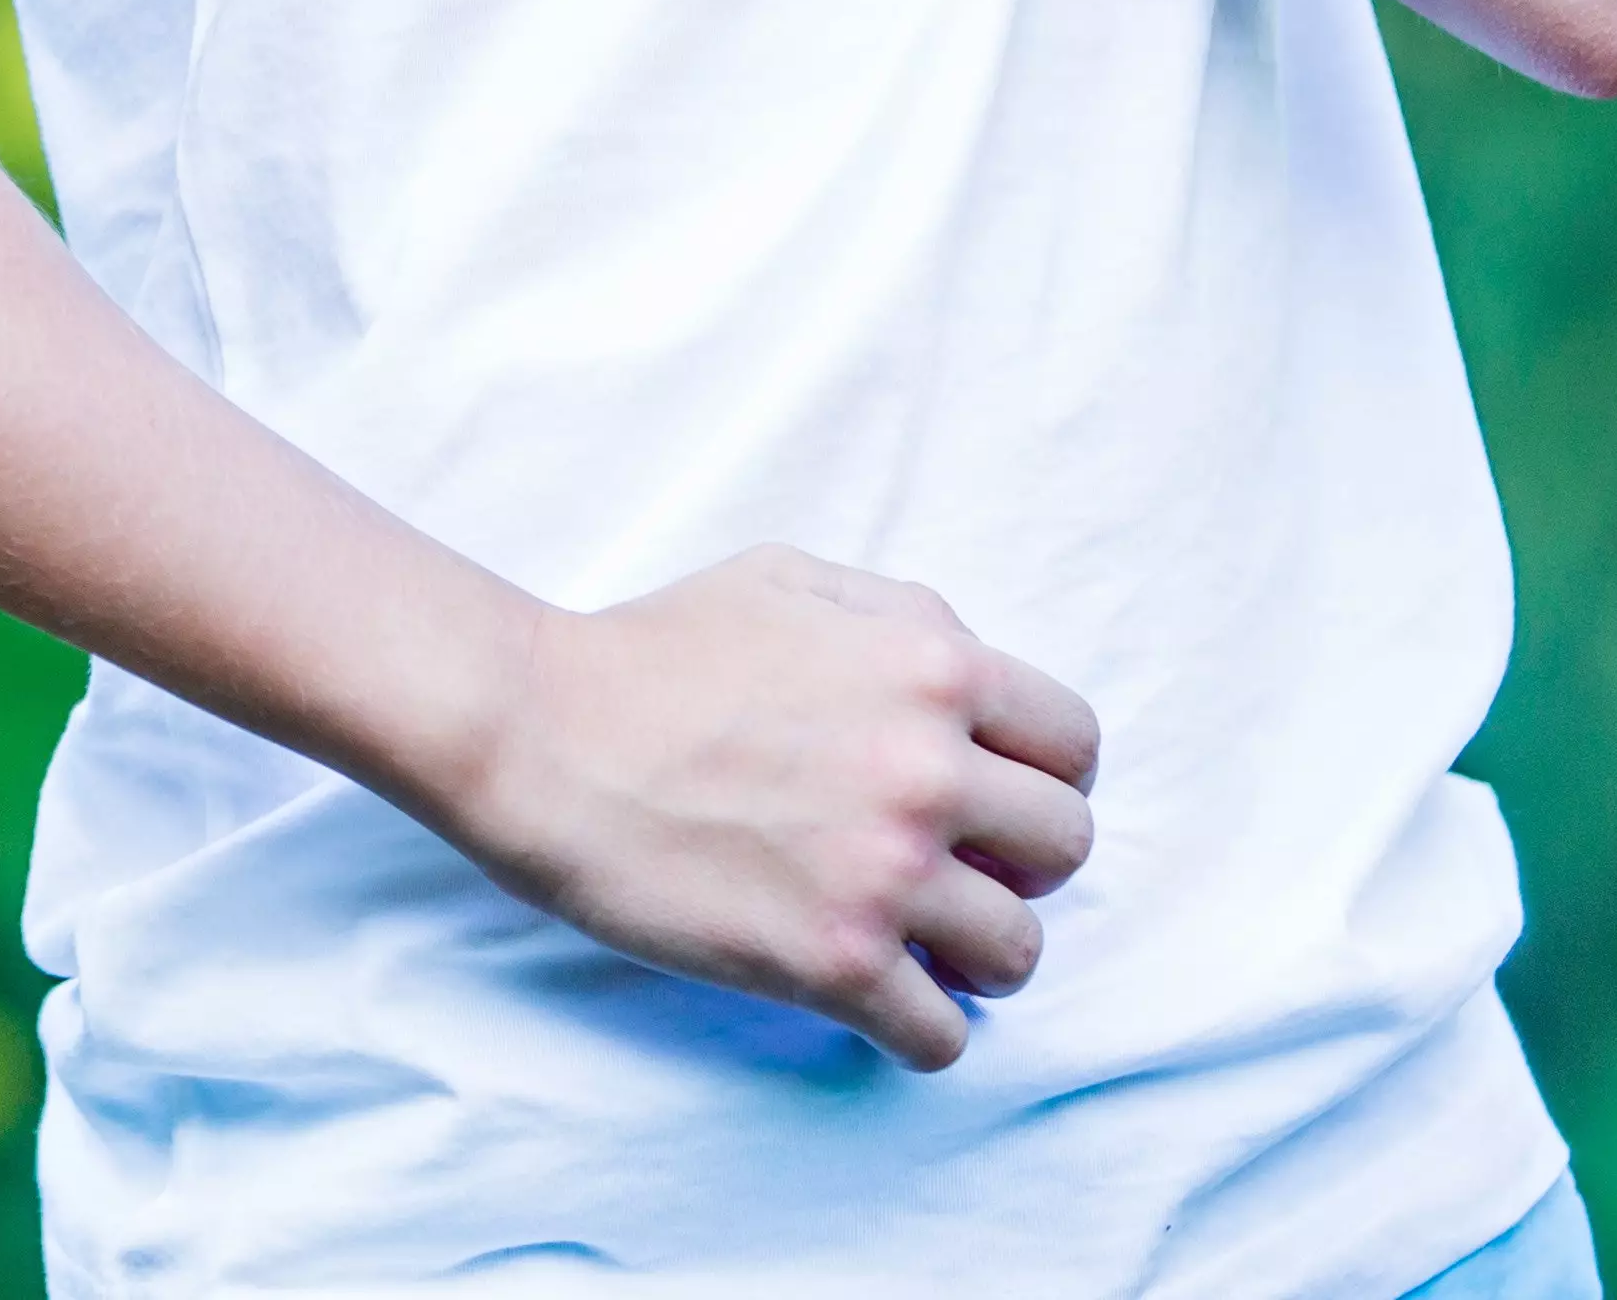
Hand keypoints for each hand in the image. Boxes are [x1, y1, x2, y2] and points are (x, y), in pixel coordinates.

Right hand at [433, 545, 1100, 1071]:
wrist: (541, 733)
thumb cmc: (653, 651)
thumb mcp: (791, 579)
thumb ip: (902, 616)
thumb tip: (967, 669)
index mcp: (933, 668)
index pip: (1075, 746)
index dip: (1038, 776)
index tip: (991, 801)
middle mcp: (929, 771)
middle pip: (1065, 850)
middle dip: (1015, 864)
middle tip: (949, 870)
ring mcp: (886, 873)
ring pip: (1021, 953)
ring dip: (974, 955)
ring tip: (916, 942)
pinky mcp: (832, 962)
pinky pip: (943, 1036)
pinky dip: (918, 1029)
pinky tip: (872, 996)